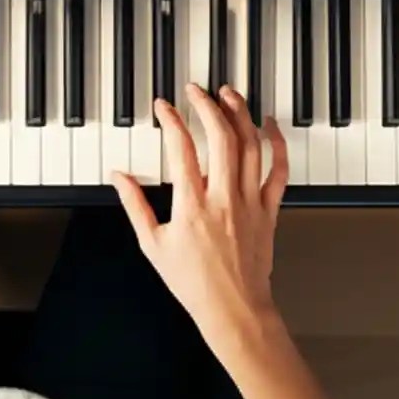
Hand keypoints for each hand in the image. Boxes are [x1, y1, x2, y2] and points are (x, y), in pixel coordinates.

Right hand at [112, 84, 287, 341]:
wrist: (234, 308)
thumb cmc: (194, 283)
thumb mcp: (152, 244)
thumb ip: (135, 205)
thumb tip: (119, 177)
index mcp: (192, 205)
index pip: (181, 148)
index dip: (171, 120)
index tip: (164, 107)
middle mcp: (223, 198)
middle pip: (221, 137)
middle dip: (207, 105)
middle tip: (197, 90)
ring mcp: (250, 201)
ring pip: (251, 146)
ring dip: (240, 114)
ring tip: (229, 95)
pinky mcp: (268, 209)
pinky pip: (279, 170)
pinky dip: (276, 144)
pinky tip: (269, 126)